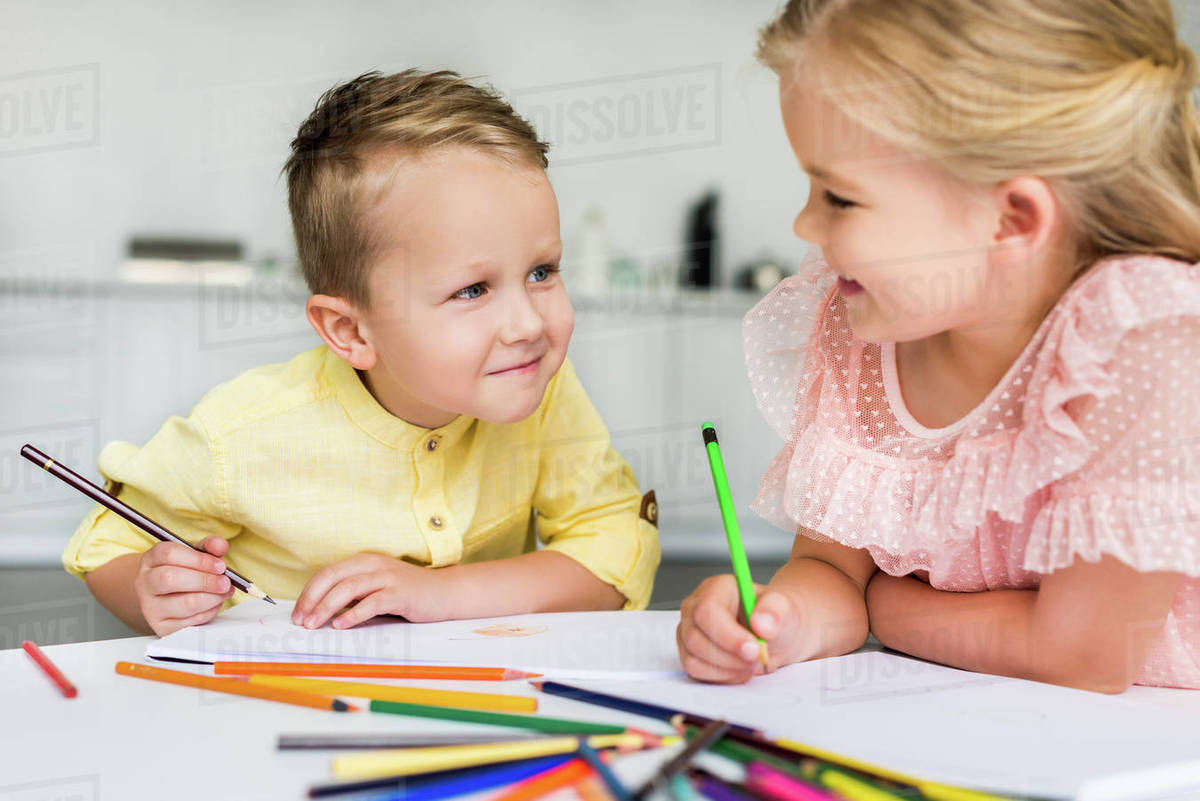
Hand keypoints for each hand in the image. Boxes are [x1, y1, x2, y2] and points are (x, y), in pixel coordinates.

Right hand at [134, 536, 234, 636]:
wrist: (167, 596)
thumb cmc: (184, 571)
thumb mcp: (195, 554)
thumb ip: (209, 547)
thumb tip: (220, 545)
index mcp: (151, 559)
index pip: (169, 554)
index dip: (199, 560)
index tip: (220, 566)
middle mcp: (145, 583)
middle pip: (170, 579)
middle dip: (205, 581)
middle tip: (225, 582)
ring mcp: (150, 607)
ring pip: (183, 604)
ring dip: (211, 598)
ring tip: (224, 593)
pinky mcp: (161, 627)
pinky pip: (189, 622)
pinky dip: (208, 613)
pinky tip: (214, 604)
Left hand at [292, 553, 452, 629]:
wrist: (445, 592)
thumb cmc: (407, 593)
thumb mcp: (375, 588)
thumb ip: (352, 594)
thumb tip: (320, 610)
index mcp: (364, 561)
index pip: (327, 573)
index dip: (308, 592)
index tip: (297, 613)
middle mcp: (373, 565)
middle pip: (333, 578)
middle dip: (312, 599)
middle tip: (300, 621)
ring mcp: (387, 577)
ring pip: (348, 588)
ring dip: (326, 607)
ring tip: (314, 624)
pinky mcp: (401, 593)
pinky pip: (372, 602)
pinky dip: (353, 614)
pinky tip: (341, 625)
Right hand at [676, 574, 805, 683]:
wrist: (776, 635)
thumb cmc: (776, 618)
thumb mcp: (785, 608)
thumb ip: (775, 611)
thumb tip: (760, 623)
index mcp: (716, 588)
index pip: (707, 611)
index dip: (728, 635)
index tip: (753, 649)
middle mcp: (695, 607)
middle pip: (695, 638)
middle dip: (730, 657)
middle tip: (758, 658)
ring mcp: (689, 631)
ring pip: (693, 658)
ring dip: (728, 668)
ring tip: (751, 663)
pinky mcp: (689, 653)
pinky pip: (696, 671)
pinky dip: (722, 676)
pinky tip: (739, 668)